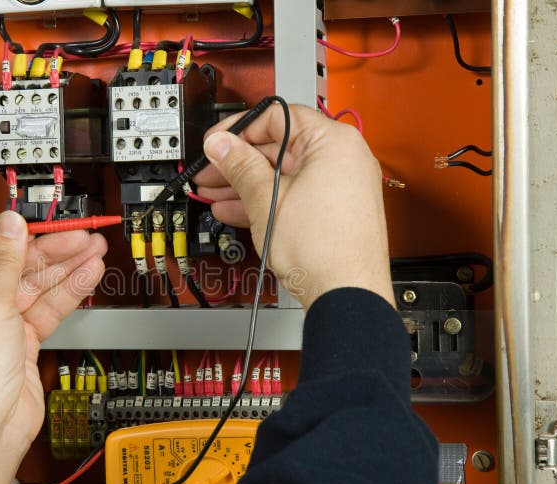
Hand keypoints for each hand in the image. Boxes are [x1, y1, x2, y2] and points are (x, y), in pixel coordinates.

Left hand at [0, 211, 106, 483]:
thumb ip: (4, 259)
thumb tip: (9, 223)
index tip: (23, 218)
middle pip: (6, 259)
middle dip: (44, 246)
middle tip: (75, 233)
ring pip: (31, 281)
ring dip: (63, 264)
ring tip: (92, 247)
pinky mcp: (18, 337)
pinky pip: (44, 305)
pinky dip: (66, 290)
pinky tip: (87, 273)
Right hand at [196, 104, 393, 309]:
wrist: (345, 293)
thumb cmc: (323, 248)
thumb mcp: (267, 198)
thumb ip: (239, 165)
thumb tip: (221, 144)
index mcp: (334, 142)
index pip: (278, 117)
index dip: (240, 128)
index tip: (217, 143)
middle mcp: (344, 159)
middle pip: (280, 148)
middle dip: (238, 162)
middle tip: (210, 170)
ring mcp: (341, 187)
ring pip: (284, 175)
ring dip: (246, 184)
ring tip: (215, 192)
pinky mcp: (335, 212)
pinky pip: (295, 196)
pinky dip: (267, 200)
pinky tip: (236, 210)